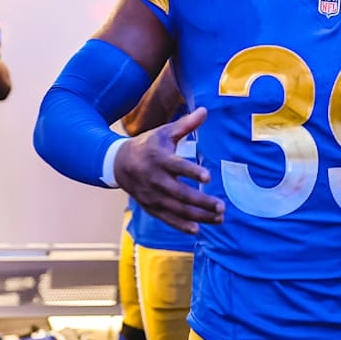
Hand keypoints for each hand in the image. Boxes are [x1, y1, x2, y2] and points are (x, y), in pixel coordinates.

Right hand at [114, 108, 224, 233]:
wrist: (118, 163)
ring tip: (219, 217)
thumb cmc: (148, 145)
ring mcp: (152, 195)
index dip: (192, 172)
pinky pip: (166, 218)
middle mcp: (155, 179)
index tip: (208, 177)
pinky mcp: (150, 206)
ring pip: (176, 209)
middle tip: (222, 206)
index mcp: (159, 158)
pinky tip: (197, 229)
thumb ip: (185, 124)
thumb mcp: (164, 132)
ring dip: (198, 215)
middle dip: (201, 202)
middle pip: (180, 193)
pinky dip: (181, 225)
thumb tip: (205, 110)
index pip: (177, 166)